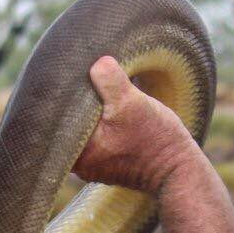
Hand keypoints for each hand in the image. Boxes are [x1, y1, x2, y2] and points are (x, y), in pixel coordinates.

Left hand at [71, 55, 205, 194]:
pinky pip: (95, 138)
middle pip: (66, 126)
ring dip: (89, 113)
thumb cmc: (156, 140)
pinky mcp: (107, 163)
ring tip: (97, 90)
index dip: (60, 97)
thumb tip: (96, 63)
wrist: (179, 170)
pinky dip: (100, 123)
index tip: (68, 77)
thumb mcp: (131, 103)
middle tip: (83, 78)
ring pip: (82, 131)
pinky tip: (108, 107)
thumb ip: (109, 81)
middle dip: (75, 103)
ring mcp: (92, 165)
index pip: (55, 120)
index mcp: (77, 152)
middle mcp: (79, 164)